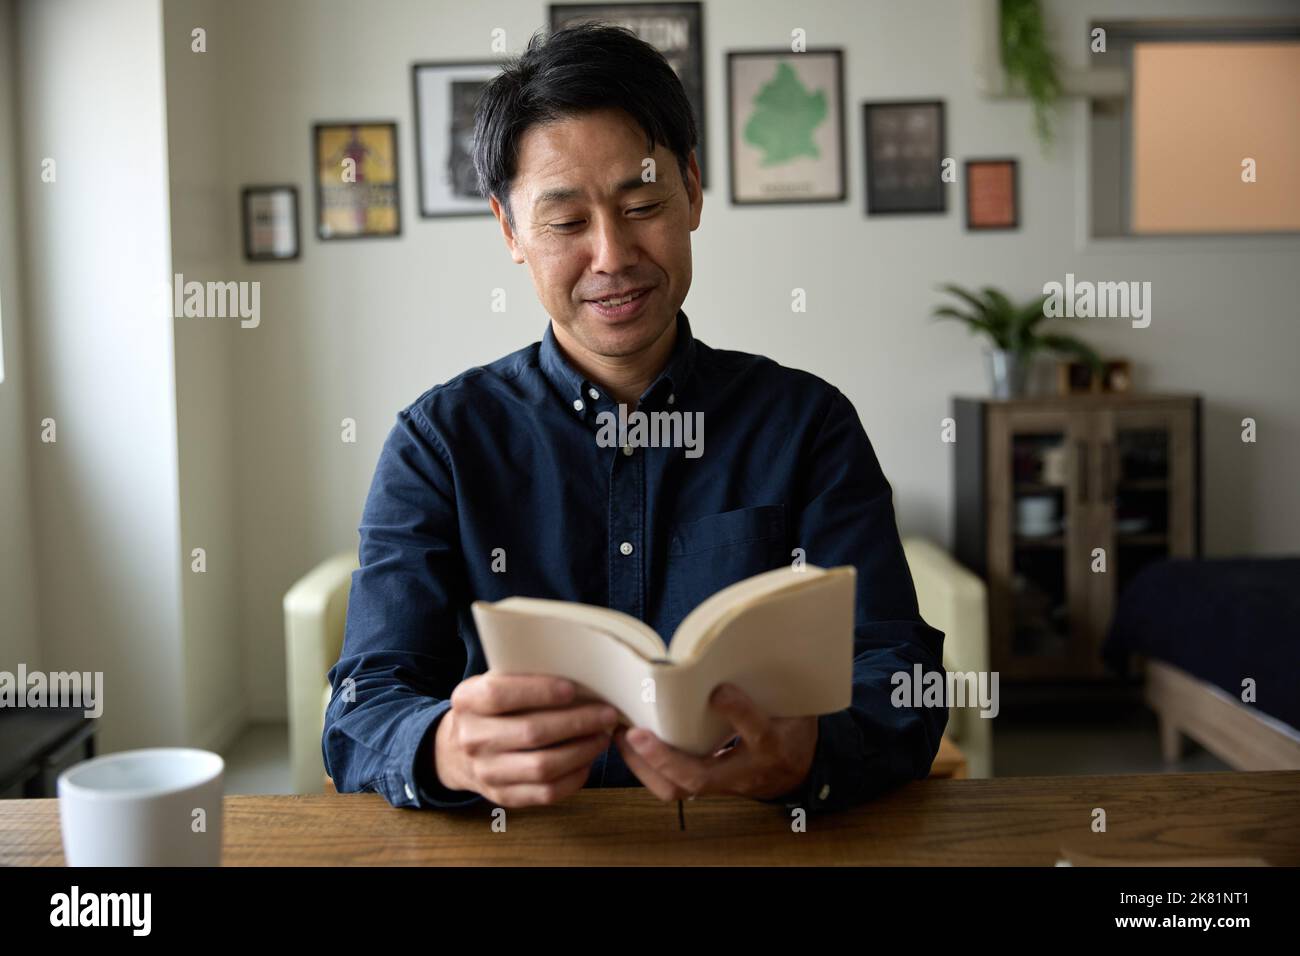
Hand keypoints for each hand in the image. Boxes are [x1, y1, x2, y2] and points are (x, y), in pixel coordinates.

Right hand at [434, 673, 619, 806]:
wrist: (456, 750)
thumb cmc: (491, 708)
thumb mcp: (493, 682)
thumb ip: (523, 675)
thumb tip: (578, 671)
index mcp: (467, 701)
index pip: (500, 694)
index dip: (539, 691)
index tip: (573, 688)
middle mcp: (471, 738)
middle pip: (531, 732)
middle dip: (577, 722)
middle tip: (606, 713)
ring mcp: (485, 772)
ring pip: (542, 766)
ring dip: (581, 751)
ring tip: (602, 736)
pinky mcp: (502, 797)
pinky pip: (546, 793)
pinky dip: (574, 777)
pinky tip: (587, 760)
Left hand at [613, 683, 817, 801]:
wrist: (797, 772)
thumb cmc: (791, 728)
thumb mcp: (794, 704)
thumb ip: (770, 683)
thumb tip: (738, 644)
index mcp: (773, 744)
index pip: (756, 730)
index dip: (737, 711)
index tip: (717, 690)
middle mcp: (745, 772)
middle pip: (700, 777)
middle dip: (664, 757)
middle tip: (635, 732)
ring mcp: (723, 786)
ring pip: (678, 789)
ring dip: (644, 765)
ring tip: (622, 734)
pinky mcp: (706, 789)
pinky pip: (672, 788)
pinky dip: (646, 768)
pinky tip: (630, 744)